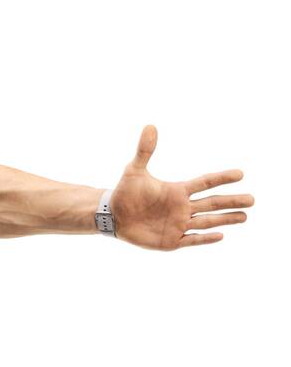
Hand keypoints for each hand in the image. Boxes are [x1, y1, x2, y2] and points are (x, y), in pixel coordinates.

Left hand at [110, 125, 253, 249]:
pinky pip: (192, 240)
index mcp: (178, 191)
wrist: (113, 216)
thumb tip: (150, 126)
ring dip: (225, 219)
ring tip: (245, 217)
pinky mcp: (170, 240)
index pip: (205, 183)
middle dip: (231, 202)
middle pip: (212, 203)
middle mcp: (182, 207)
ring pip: (207, 221)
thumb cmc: (125, 192)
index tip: (240, 174)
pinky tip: (220, 235)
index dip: (221, 178)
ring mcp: (178, 224)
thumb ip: (144, 151)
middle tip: (252, 200)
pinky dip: (205, 238)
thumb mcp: (134, 171)